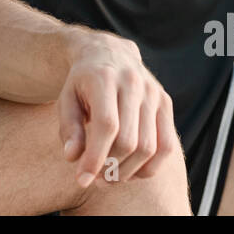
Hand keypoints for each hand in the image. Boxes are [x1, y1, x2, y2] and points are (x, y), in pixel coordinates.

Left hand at [57, 35, 179, 187]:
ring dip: (129, 171)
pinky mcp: (165, 103)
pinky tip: (131, 171)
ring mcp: (153, 93)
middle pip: (129, 140)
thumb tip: (73, 158)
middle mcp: (133, 83)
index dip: (95, 157)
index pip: (107, 125)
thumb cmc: (83, 82)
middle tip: (96, 179)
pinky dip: (150, 167)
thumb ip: (69, 128)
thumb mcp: (66, 99)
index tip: (82, 180)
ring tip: (110, 176)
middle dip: (111, 168)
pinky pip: (166, 145)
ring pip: (150, 147)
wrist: (108, 53)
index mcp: (104, 78)